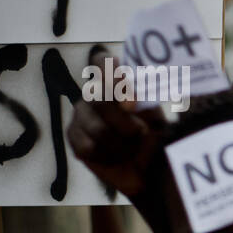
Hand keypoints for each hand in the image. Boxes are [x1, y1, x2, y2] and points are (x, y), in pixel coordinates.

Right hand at [66, 53, 167, 197]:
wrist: (147, 171)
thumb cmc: (154, 138)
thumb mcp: (158, 119)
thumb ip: (148, 103)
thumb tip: (139, 97)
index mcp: (117, 83)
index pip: (101, 61)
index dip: (112, 75)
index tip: (132, 102)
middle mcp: (95, 95)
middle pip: (98, 98)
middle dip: (125, 122)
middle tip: (141, 133)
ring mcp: (81, 115)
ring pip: (97, 128)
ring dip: (122, 144)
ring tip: (132, 149)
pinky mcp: (74, 137)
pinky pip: (88, 146)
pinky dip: (108, 156)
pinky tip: (116, 157)